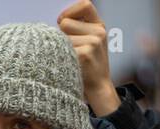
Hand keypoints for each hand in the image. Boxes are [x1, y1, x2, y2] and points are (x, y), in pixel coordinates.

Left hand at [58, 1, 120, 115]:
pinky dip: (60, 58)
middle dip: (61, 35)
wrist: (98, 89)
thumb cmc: (88, 67)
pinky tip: (67, 66)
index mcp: (99, 26)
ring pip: (61, 37)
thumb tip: (59, 21)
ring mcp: (93, 42)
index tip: (61, 22)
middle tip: (67, 50)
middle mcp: (98, 32)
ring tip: (69, 60)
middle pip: (66, 23)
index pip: (85, 4)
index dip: (70, 11)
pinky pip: (62, 49)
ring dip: (60, 48)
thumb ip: (80, 29)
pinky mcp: (85, 54)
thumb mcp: (90, 43)